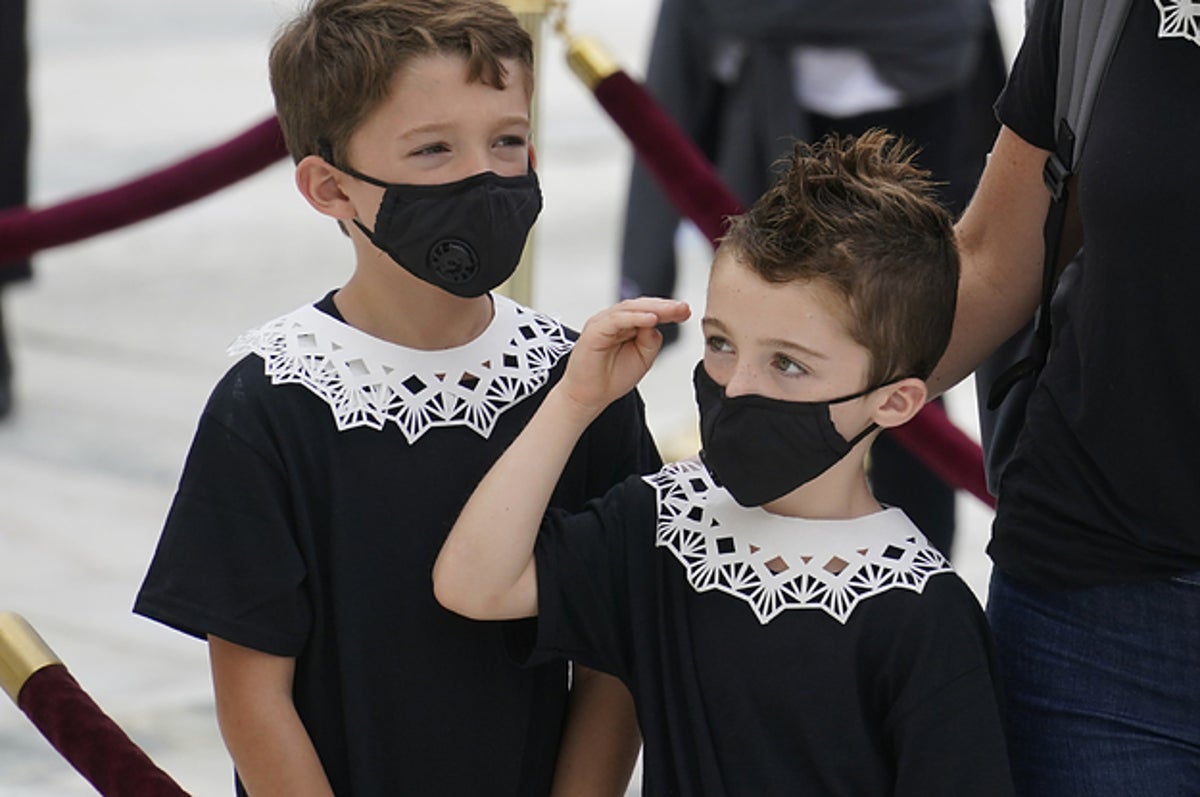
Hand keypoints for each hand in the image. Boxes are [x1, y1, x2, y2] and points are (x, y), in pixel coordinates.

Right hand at [559, 297, 690, 413]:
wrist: (589, 396)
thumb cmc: (612, 377)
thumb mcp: (643, 358)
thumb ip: (651, 341)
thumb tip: (656, 324)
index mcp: (627, 325)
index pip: (649, 311)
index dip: (668, 310)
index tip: (686, 312)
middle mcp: (615, 320)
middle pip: (641, 306)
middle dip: (664, 306)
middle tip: (683, 308)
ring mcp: (603, 323)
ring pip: (629, 308)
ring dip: (652, 308)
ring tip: (671, 311)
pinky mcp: (594, 331)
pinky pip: (616, 320)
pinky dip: (634, 318)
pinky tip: (651, 319)